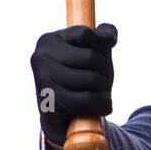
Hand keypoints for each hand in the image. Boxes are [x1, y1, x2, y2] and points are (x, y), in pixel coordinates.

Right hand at [30, 24, 117, 149]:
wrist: (62, 116)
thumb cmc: (81, 76)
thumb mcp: (93, 51)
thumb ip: (103, 35)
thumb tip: (109, 36)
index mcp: (49, 40)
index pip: (86, 34)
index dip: (102, 44)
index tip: (102, 55)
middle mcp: (41, 57)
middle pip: (91, 57)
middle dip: (106, 69)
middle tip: (104, 79)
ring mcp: (43, 80)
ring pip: (92, 79)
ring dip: (105, 88)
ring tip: (101, 92)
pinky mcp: (51, 103)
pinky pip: (88, 99)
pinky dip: (103, 103)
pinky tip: (104, 105)